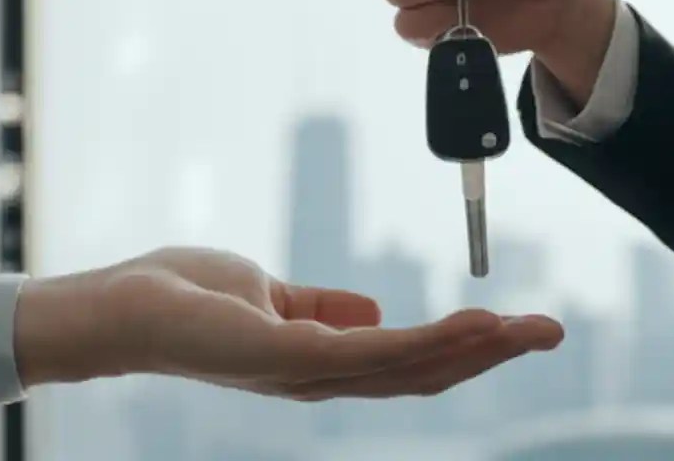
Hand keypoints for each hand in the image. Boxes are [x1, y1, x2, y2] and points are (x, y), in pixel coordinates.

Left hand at [14, 247, 562, 400]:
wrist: (120, 307)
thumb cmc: (185, 298)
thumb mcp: (271, 295)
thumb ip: (322, 307)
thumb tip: (374, 310)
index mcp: (323, 361)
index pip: (409, 361)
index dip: (467, 348)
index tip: (518, 325)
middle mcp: (323, 378)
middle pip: (424, 373)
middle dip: (492, 355)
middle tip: (552, 332)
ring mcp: (308, 373)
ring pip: (412, 368)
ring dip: (477, 350)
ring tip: (529, 330)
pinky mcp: (291, 358)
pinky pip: (375, 353)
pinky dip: (431, 341)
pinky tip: (473, 325)